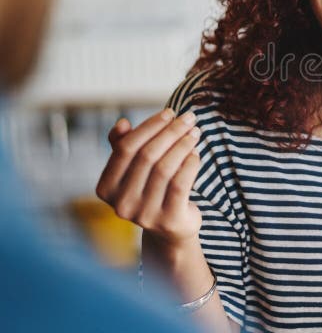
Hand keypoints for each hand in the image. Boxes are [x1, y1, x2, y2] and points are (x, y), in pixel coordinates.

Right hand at [96, 108, 202, 244]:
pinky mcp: (168, 220)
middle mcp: (121, 203)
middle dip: (170, 132)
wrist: (170, 229)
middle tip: (189, 117)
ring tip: (195, 132)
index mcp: (106, 188)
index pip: (125, 148)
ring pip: (165, 168)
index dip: (148, 126)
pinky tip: (196, 153)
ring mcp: (143, 215)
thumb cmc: (151, 188)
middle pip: (147, 156)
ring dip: (183, 144)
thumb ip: (124, 145)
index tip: (169, 112)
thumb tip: (122, 123)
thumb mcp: (134, 168)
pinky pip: (181, 184)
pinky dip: (190, 164)